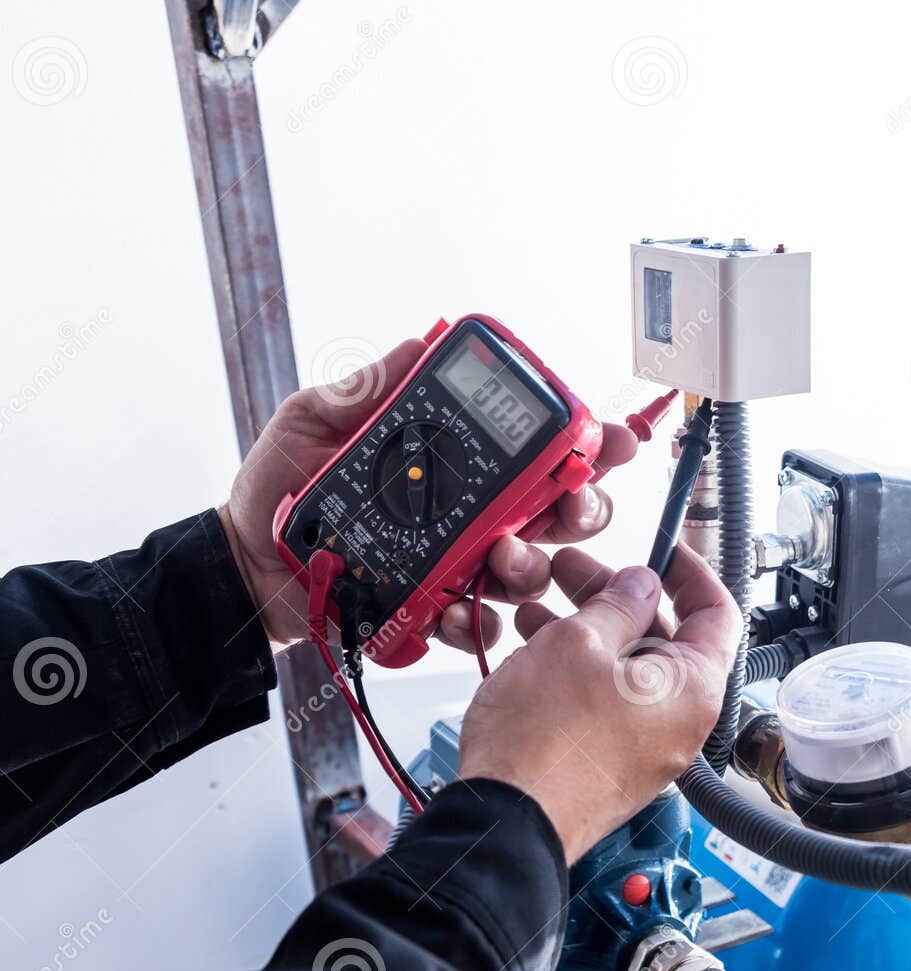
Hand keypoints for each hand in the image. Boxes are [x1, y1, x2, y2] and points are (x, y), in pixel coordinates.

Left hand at [220, 338, 640, 648]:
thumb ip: (366, 386)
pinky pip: (475, 625)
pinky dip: (474, 622)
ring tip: (499, 555)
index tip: (607, 440)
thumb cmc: (280, 486)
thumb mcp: (315, 420)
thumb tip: (414, 345)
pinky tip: (455, 611)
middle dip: (582, 508)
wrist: (242, 561)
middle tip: (569, 504)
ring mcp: (459, 567)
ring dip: (530, 564)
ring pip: (530, 571)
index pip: (538, 451)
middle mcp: (474, 515)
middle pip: (560, 513)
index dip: (586, 444)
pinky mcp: (434, 612)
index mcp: (459, 463)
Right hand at [458, 546, 739, 862]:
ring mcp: (648, 747)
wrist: (506, 824)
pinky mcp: (613, 764)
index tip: (660, 550)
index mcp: (694, 689)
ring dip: (588, 632)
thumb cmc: (544, 746)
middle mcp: (681, 722)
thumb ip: (618, 604)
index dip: (689, 571)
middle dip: (617, 598)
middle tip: (574, 573)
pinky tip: (536, 652)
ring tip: (538, 610)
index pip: (718, 611)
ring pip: (628, 670)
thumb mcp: (578, 644)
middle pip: (666, 638)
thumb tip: (641, 583)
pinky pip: (607, 702)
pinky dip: (579, 671)